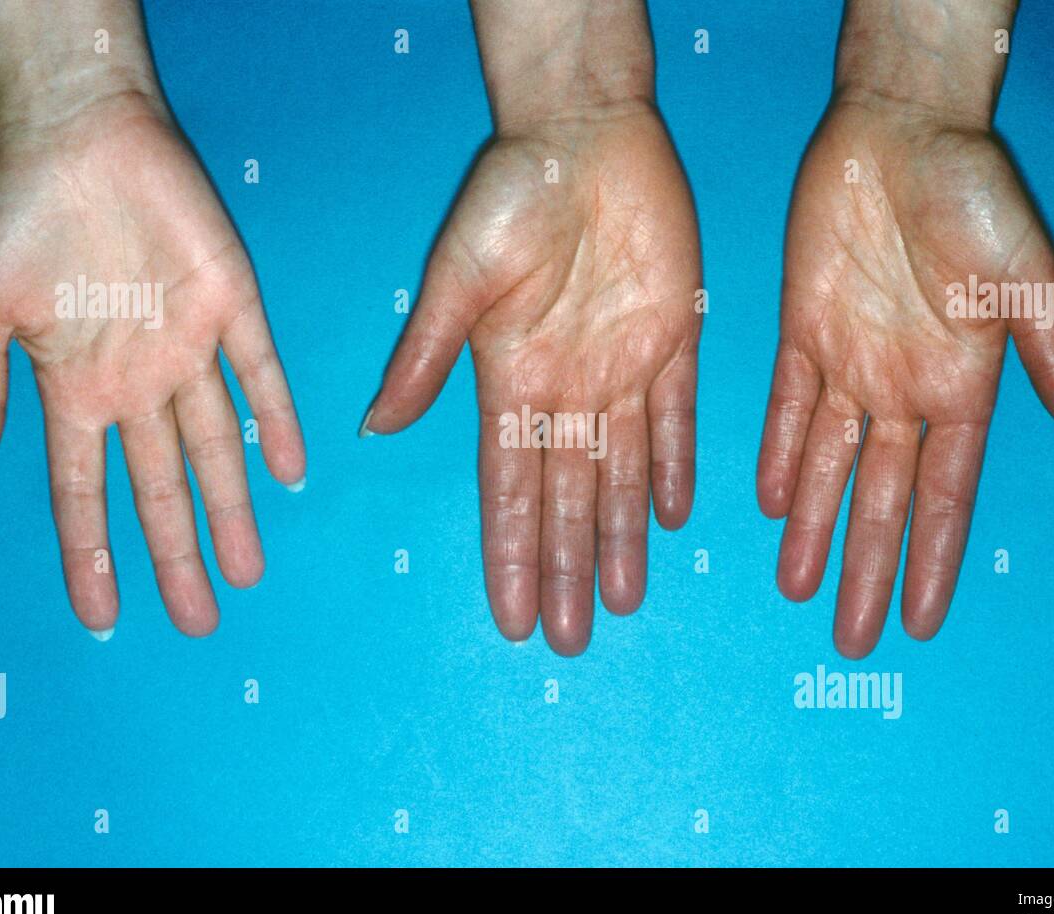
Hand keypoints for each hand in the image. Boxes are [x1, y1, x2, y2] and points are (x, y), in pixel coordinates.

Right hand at [0, 90, 304, 637]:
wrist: (73, 130)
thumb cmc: (18, 214)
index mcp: (75, 388)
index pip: (84, 492)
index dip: (91, 554)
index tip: (102, 618)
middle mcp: (138, 382)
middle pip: (162, 486)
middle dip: (178, 553)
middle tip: (201, 619)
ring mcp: (187, 348)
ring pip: (216, 446)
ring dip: (232, 508)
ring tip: (247, 571)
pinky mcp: (232, 305)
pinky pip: (259, 374)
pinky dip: (274, 419)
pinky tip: (288, 471)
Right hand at [365, 103, 700, 654]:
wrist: (586, 133)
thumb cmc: (510, 196)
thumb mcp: (458, 280)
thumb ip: (426, 359)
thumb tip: (374, 430)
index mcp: (510, 382)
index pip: (508, 490)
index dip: (510, 554)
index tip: (511, 618)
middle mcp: (565, 390)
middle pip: (566, 499)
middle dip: (566, 568)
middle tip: (572, 639)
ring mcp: (622, 369)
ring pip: (623, 474)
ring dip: (620, 538)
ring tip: (623, 600)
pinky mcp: (675, 340)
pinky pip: (679, 418)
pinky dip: (677, 464)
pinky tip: (674, 516)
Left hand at [757, 96, 1053, 658]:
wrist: (901, 130)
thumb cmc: (976, 197)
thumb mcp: (1027, 284)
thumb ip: (1053, 362)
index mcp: (961, 390)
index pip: (946, 500)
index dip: (934, 562)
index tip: (923, 624)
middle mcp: (901, 391)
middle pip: (881, 501)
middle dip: (866, 567)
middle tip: (849, 638)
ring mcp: (848, 365)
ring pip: (824, 467)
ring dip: (810, 527)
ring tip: (795, 588)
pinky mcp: (799, 333)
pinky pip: (784, 408)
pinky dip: (774, 454)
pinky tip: (763, 502)